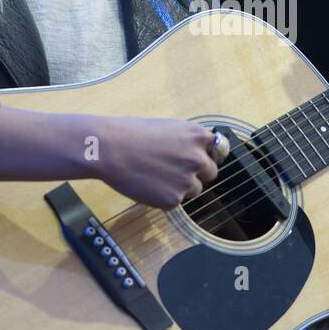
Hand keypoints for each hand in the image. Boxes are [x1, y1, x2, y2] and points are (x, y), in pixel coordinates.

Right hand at [98, 117, 220, 208]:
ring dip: (181, 186)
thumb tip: (193, 152)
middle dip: (196, 173)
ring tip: (156, 176)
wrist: (111, 150)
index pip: (217, 150)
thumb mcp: (168, 128)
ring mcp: (187, 181)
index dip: (205, 155)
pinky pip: (175, 201)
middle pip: (211, 173)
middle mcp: (198, 159)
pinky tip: (147, 185)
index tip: (196, 158)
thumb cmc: (132, 134)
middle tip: (174, 171)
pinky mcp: (173, 200)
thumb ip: (186, 141)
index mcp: (198, 136)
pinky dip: (164, 197)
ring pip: (194, 189)